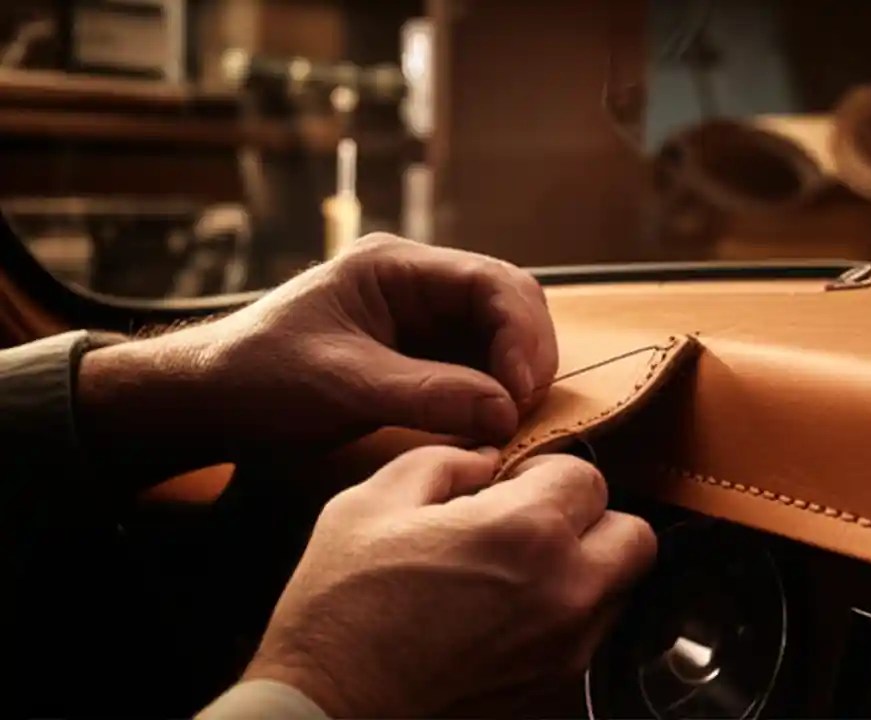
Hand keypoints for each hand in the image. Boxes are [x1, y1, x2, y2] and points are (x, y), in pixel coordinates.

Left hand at [77, 235, 557, 477]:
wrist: (210, 404)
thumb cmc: (259, 378)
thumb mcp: (342, 385)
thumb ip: (427, 395)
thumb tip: (507, 411)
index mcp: (396, 268)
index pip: (489, 282)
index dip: (519, 333)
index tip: (519, 392)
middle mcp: (419, 287)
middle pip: (508, 304)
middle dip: (527, 354)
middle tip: (524, 411)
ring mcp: (424, 322)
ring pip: (502, 338)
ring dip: (517, 377)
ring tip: (512, 422)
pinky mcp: (423, 360)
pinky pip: (481, 369)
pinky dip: (497, 396)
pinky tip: (494, 425)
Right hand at [241, 448, 656, 717]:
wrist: (328, 710)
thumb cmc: (342, 607)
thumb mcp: (373, 502)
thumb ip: (444, 461)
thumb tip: (485, 459)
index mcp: (527, 531)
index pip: (589, 477)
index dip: (549, 472)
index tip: (514, 484)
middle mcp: (566, 591)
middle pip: (634, 535)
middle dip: (592, 519)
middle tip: (538, 523)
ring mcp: (566, 649)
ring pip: (620, 590)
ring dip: (587, 570)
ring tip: (522, 572)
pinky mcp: (554, 690)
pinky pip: (590, 638)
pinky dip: (568, 618)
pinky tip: (511, 616)